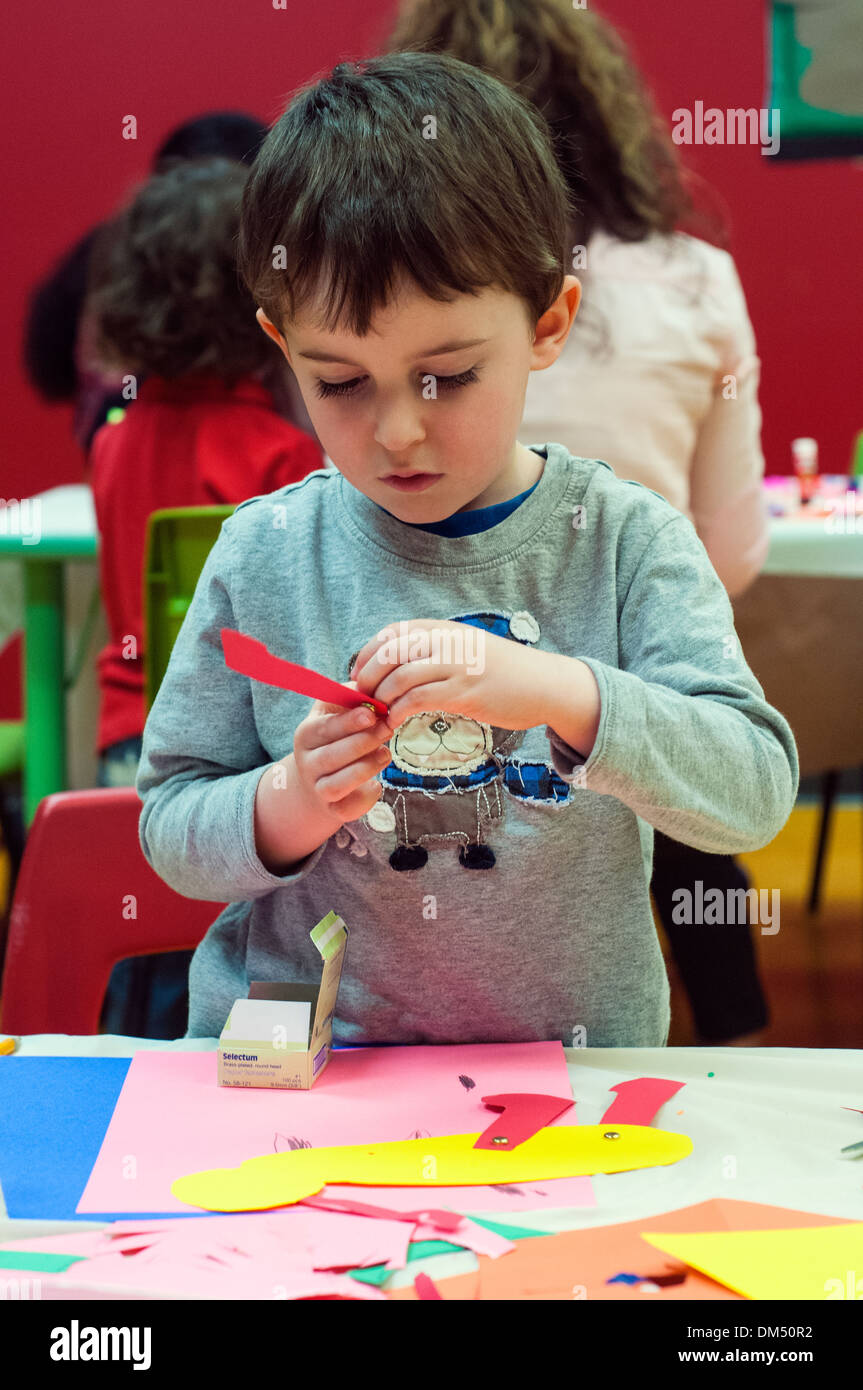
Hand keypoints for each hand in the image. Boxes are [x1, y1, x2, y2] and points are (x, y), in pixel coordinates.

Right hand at [291, 684, 391, 825]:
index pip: (325, 728)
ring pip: (338, 784)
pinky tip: (376, 784)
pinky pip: (347, 809)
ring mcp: (318, 788)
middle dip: (364, 742)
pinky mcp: (332, 808)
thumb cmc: (335, 735)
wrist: (317, 776)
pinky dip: (365, 798)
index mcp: (307, 734)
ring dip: (366, 768)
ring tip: (385, 754)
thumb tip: (373, 688)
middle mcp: (307, 763)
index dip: (349, 721)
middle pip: (332, 756)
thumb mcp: (335, 710)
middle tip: (387, 729)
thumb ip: (352, 696)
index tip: (372, 714)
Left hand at [349, 619, 558, 731]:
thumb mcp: (466, 649)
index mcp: (443, 628)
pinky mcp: (463, 691)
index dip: (368, 654)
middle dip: (368, 678)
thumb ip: (436, 651)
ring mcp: (455, 665)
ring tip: (377, 715)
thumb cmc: (505, 672)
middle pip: (389, 653)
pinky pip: (417, 699)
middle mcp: (446, 641)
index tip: (359, 675)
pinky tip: (395, 724)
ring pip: (400, 677)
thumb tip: (399, 666)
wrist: (545, 684)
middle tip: (363, 700)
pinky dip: (398, 713)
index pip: (392, 633)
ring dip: (381, 699)